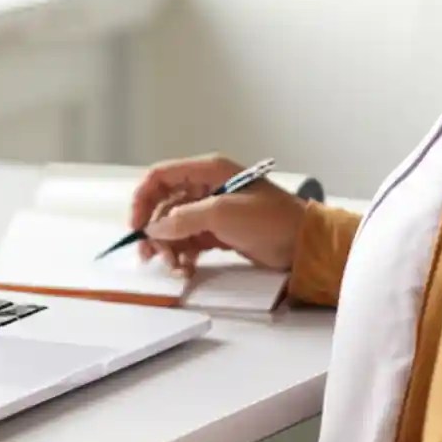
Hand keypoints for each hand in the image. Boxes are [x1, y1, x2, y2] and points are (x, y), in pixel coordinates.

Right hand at [129, 154, 305, 275]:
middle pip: (165, 204)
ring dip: (168, 246)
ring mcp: (213, 211)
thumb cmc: (270, 220)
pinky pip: (190, 241)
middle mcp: (206, 187)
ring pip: (175, 226)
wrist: (305, 245)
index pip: (161, 176)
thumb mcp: (223, 214)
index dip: (143, 199)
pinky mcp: (220, 233)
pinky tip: (186, 269)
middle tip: (151, 256)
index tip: (136, 227)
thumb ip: (184, 218)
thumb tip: (154, 229)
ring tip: (174, 267)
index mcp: (208, 171)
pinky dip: (184, 255)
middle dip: (155, 230)